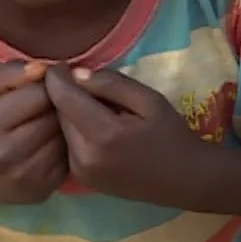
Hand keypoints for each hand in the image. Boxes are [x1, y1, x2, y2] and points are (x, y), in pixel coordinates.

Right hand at [0, 60, 67, 206]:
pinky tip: (53, 142)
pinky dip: (65, 148)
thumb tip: (44, 68)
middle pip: (55, 117)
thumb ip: (12, 73)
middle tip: (54, 103)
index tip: (48, 84)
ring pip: (66, 139)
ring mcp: (25, 177)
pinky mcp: (41, 191)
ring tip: (53, 121)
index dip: (49, 85)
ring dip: (66, 126)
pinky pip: (68, 160)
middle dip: (59, 105)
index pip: (40, 94)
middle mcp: (6, 154)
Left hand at [44, 65, 199, 203]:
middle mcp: (84, 157)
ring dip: (73, 113)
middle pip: (60, 113)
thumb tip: (76, 74)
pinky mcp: (80, 178)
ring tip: (100, 108)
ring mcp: (80, 172)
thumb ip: (111, 83)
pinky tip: (100, 128)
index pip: (63, 97)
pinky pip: (69, 144)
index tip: (62, 62)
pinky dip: (79, 130)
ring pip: (62, 128)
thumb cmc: (171, 135)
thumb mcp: (149, 99)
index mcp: (103, 135)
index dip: (56, 76)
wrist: (184, 180)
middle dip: (69, 94)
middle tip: (91, 85)